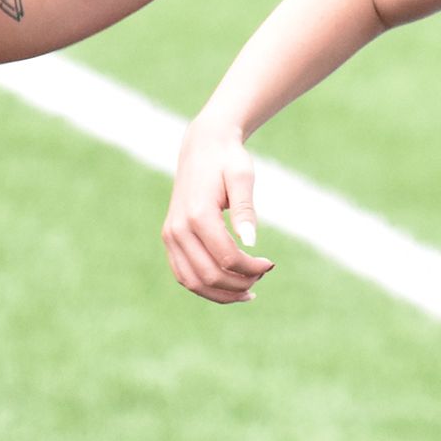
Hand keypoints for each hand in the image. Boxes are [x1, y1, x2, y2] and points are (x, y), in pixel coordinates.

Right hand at [162, 116, 274, 302]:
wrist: (202, 146)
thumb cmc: (228, 159)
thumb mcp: (242, 177)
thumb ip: (245, 209)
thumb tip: (251, 242)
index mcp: (197, 215)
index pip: (227, 258)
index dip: (252, 268)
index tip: (270, 264)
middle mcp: (178, 229)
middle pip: (209, 276)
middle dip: (239, 283)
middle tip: (263, 274)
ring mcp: (170, 236)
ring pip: (192, 282)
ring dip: (221, 293)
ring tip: (248, 290)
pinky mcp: (170, 238)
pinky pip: (183, 274)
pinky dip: (204, 286)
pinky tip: (228, 286)